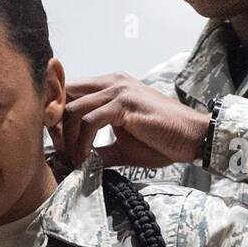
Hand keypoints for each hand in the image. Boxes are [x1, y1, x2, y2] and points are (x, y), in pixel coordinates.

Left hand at [59, 73, 210, 168]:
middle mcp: (111, 82)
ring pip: (73, 108)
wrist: (192, 138)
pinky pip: (90, 121)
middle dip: (55, 124)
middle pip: (64, 94)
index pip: (69, 91)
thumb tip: (76, 164)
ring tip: (74, 159)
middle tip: (60, 151)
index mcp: (110, 86)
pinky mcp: (124, 105)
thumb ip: (99, 150)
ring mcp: (118, 91)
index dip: (57, 116)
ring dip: (67, 138)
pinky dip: (82, 143)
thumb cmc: (162, 141)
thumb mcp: (123, 147)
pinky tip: (85, 159)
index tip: (59, 144)